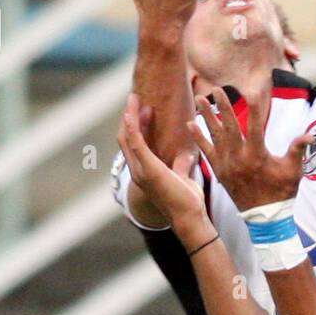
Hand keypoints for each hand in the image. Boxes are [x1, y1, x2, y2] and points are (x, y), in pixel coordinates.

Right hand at [118, 93, 208, 242]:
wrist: (189, 217)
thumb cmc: (187, 200)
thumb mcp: (183, 177)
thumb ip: (180, 165)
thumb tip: (185, 156)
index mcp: (145, 170)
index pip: (134, 142)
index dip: (135, 124)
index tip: (143, 107)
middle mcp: (138, 170)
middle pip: (126, 137)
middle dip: (129, 116)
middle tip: (134, 97)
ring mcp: (141, 171)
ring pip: (128, 137)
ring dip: (129, 116)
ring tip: (134, 98)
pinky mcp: (148, 170)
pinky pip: (136, 144)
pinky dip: (132, 127)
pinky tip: (132, 113)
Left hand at [190, 84, 311, 211]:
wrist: (265, 217)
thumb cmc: (282, 192)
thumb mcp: (293, 171)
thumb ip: (298, 150)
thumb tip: (309, 135)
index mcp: (258, 155)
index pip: (256, 126)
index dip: (254, 108)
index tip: (250, 91)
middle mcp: (239, 157)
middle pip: (230, 126)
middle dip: (224, 106)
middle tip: (217, 89)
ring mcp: (227, 164)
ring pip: (215, 135)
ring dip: (208, 116)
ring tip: (200, 100)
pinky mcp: (219, 171)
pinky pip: (206, 151)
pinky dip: (198, 138)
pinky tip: (190, 125)